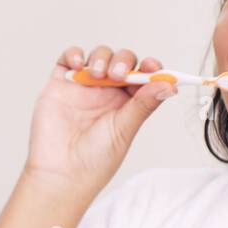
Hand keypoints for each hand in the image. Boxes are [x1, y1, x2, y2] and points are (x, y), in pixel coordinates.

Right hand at [23, 45, 175, 198]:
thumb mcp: (125, 130)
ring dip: (101, 57)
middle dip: (124, 61)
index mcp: (126, 104)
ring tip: (98, 73)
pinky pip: (66, 60)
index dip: (150, 68)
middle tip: (120, 74)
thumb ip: (143, 104)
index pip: (143, 78)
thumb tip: (168, 85)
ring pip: (97, 56)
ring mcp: (82, 88)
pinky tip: (78, 63)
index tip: (154, 67)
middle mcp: (106, 94)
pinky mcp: (60, 86)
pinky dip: (73, 54)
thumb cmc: (94, 161)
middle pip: (121, 61)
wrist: (61, 173)